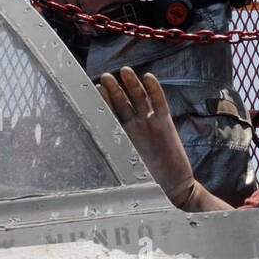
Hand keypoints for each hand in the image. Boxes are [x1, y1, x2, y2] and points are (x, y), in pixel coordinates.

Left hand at [96, 67, 198, 208]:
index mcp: (121, 136)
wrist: (173, 187)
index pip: (109, 113)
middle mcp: (134, 126)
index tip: (94, 88)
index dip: (103, 100)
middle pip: (122, 102)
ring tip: (125, 71)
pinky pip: (159, 102)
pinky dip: (154, 89)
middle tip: (106, 76)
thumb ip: (111, 155)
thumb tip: (85, 154)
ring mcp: (149, 122)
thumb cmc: (148, 183)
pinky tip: (148, 77)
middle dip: (114, 89)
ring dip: (132, 84)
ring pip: (139, 98)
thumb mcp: (125, 167)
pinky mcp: (164, 123)